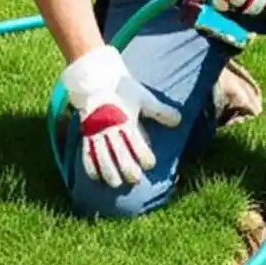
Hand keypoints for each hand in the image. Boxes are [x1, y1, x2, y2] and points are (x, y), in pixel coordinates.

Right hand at [59, 45, 180, 186]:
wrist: (97, 80)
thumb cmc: (124, 91)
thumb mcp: (144, 98)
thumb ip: (160, 111)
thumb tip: (179, 121)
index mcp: (126, 119)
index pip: (135, 142)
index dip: (143, 155)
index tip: (151, 164)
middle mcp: (110, 127)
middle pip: (118, 152)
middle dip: (126, 168)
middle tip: (135, 180)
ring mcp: (96, 132)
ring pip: (101, 156)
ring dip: (108, 171)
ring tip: (116, 184)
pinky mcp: (86, 133)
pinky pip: (86, 152)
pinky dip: (90, 166)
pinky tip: (96, 178)